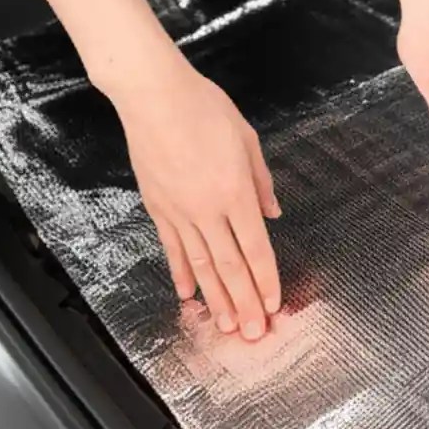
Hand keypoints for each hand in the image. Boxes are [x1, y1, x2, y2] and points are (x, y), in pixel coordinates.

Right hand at [103, 45, 281, 341]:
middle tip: (253, 333)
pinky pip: (172, 248)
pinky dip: (181, 273)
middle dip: (244, 303)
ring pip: (200, 265)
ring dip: (215, 299)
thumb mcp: (247, 140)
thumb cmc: (204, 109)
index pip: (255, 249)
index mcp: (234, 193)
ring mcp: (179, 211)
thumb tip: (272, 214)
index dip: (266, 280)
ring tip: (225, 325)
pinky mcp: (157, 207)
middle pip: (229, 267)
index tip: (274, 305)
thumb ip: (261, 182)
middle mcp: (207, 209)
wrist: (154, 94)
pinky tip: (188, 294)